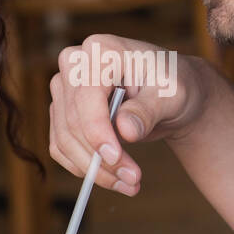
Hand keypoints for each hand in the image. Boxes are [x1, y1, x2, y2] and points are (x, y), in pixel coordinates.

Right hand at [49, 33, 207, 194]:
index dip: (97, 131)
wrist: (171, 92)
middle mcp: (75, 65)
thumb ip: (148, 110)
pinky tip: (110, 178)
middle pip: (73, 121)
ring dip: (94, 169)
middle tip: (133, 180)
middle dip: (101, 159)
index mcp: (102, 50)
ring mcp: (65, 88)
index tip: (117, 160)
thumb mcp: (171, 95)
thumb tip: (125, 129)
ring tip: (129, 183)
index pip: (86, 96)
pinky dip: (82, 167)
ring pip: (65, 138)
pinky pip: (60, 146)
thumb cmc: (173, 86)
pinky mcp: (63, 111)